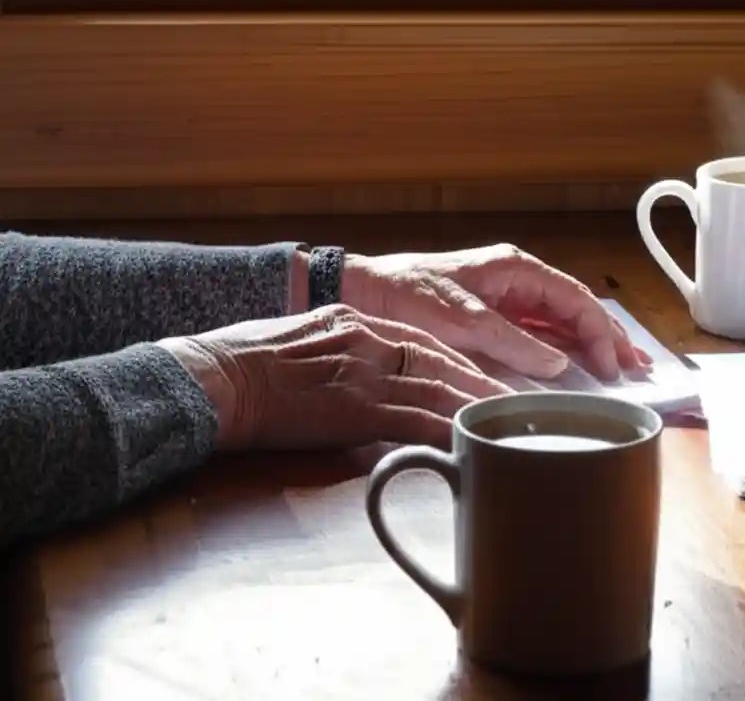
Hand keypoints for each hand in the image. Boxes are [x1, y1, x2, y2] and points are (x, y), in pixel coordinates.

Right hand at [157, 305, 511, 450]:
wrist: (208, 377)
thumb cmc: (237, 364)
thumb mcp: (296, 341)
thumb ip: (334, 351)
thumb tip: (352, 375)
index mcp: (353, 321)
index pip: (421, 341)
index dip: (458, 362)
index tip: (483, 377)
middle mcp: (368, 340)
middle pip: (441, 362)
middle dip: (481, 383)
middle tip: (518, 400)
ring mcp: (365, 373)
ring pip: (439, 389)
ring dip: (478, 407)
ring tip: (511, 422)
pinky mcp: (357, 408)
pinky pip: (416, 419)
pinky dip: (447, 430)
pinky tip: (470, 441)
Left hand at [339, 244, 650, 380]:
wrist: (362, 293)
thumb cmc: (407, 294)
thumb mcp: (461, 319)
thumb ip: (512, 342)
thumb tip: (558, 364)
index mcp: (516, 269)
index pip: (575, 300)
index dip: (600, 333)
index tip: (613, 367)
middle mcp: (517, 282)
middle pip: (576, 310)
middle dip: (609, 338)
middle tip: (637, 369)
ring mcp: (506, 301)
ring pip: (562, 324)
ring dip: (592, 346)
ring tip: (622, 369)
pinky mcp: (493, 321)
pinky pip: (538, 336)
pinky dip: (563, 351)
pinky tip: (578, 368)